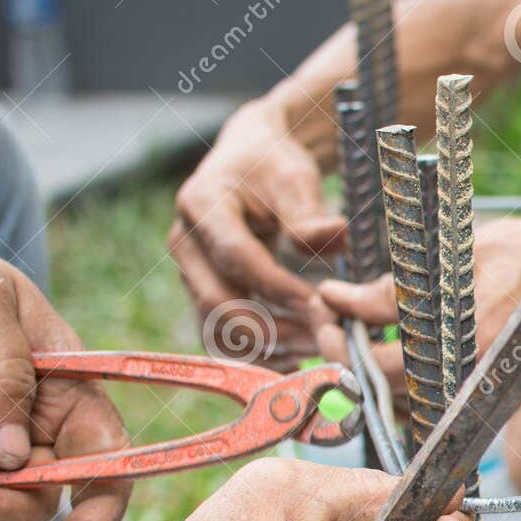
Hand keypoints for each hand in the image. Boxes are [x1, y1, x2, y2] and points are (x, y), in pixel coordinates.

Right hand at [169, 98, 344, 359]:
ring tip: (310, 351)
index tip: (320, 306)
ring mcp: (188, 271)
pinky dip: (253, 353)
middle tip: (319, 339)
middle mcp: (185, 241)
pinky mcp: (200, 293)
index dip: (278, 288)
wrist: (249, 161)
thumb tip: (335, 235)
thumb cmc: (273, 165)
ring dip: (264, 348)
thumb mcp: (294, 177)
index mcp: (201, 204)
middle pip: (218, 301)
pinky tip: (291, 359)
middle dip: (272, 328)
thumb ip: (309, 214)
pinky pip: (220, 335)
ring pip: (216, 326)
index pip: (237, 258)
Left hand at [309, 213, 520, 388]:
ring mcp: (485, 390)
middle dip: (347, 356)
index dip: (340, 343)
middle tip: (325, 317)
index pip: (382, 369)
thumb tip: (339, 298)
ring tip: (349, 324)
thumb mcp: (460, 255)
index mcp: (468, 347)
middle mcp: (476, 380)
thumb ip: (398, 287)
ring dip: (370, 367)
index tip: (321, 307)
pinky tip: (389, 338)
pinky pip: (433, 395)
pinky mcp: (491, 390)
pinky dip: (403, 372)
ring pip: (407, 400)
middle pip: (388, 392)